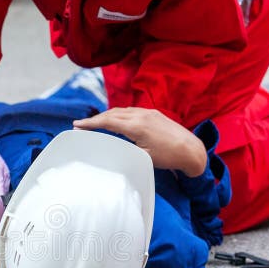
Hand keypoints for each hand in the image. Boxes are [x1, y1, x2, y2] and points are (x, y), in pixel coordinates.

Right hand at [73, 108, 206, 176]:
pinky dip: (118, 115)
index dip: (90, 123)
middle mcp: (141, 115)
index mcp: (137, 126)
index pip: (108, 121)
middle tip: (80, 125)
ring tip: (94, 123)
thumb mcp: (143, 157)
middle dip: (95, 119)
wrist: (191, 150)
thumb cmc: (168, 157)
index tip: (77, 125)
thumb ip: (125, 148)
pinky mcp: (154, 113)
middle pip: (112, 114)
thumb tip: (110, 148)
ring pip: (121, 111)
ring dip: (106, 115)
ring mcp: (148, 112)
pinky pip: (131, 111)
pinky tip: (115, 120)